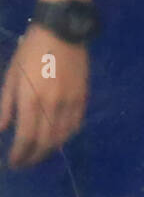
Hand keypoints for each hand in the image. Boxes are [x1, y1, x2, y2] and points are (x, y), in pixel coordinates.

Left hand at [0, 25, 87, 167]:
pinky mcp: (83, 98)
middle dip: (34, 157)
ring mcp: (71, 102)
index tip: (13, 163)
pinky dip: (66, 136)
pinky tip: (58, 138)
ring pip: (63, 136)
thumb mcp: (11, 76)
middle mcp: (53, 105)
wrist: (63, 33)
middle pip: (46, 142)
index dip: (20, 155)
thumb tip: (2, 130)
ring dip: (50, 149)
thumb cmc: (31, 52)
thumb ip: (5, 105)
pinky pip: (76, 125)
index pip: (26, 138)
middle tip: (25, 163)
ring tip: (39, 153)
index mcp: (31, 99)